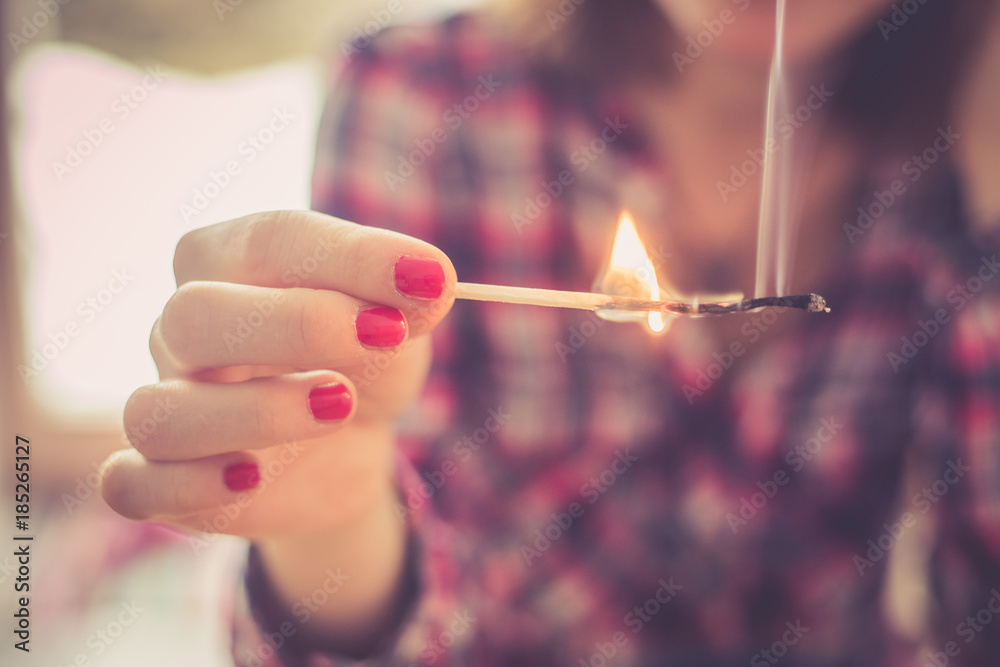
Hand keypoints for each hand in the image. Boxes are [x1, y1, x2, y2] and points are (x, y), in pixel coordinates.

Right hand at [100, 210, 454, 649]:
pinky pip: (133, 486)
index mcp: (232, 263)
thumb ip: (406, 295)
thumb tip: (427, 278)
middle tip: (382, 337)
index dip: (349, 258)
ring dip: (255, 412)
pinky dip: (184, 486)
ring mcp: (170, 405)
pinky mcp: (168, 481)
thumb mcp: (399, 318)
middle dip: (295, 324)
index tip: (428, 279)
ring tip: (340, 406)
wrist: (353, 442)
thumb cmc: (363, 358)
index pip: (269, 239)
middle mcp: (183, 329)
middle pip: (194, 315)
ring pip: (160, 411)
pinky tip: (252, 477)